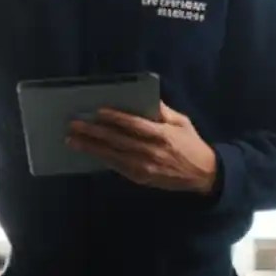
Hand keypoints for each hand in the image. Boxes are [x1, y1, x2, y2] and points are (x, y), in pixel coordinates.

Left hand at [66, 101, 217, 194]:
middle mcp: (151, 151)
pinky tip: (89, 152)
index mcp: (162, 135)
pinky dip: (102, 158)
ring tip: (72, 140)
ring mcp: (144, 166)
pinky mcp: (140, 177)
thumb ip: (163, 111)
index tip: (98, 111)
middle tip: (73, 125)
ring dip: (91, 147)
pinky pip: (117, 167)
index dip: (116, 118)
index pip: (134, 125)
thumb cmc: (191, 144)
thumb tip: (145, 97)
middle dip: (94, 132)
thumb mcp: (182, 122)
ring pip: (113, 155)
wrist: (203, 175)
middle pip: (118, 140)